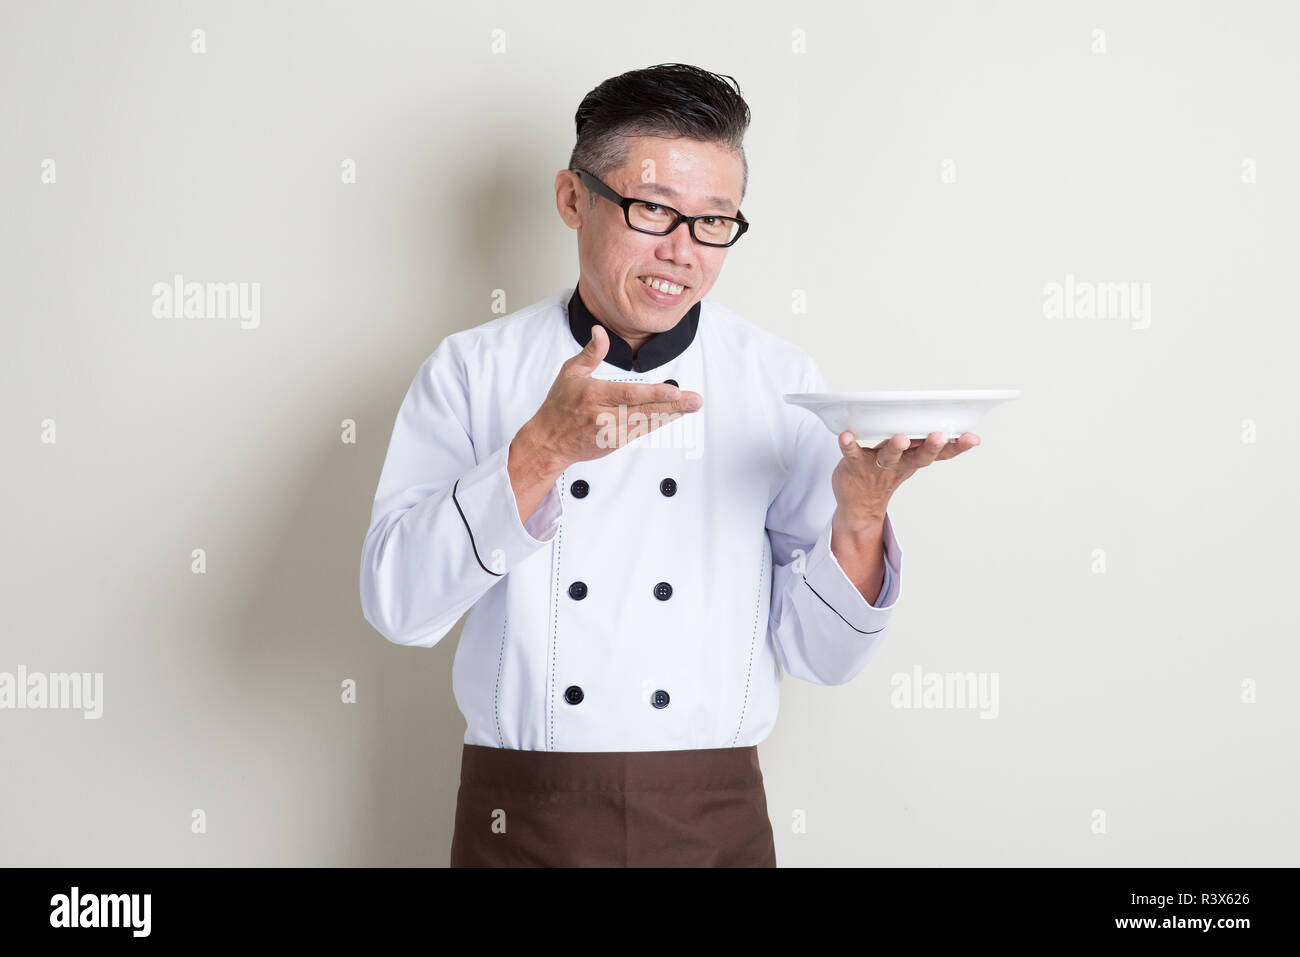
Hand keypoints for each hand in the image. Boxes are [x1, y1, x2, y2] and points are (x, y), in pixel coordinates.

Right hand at [521, 324, 703, 470]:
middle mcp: (603, 416)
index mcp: (592, 395)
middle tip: (694, 400)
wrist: (548, 442)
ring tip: (691, 405)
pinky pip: (641, 432)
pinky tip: (674, 414)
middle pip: (643, 410)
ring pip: (646, 423)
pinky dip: (658, 422)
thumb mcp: (570, 373)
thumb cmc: (559, 406)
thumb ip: (591, 353)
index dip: (653, 394)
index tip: (673, 390)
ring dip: (671, 414)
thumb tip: (600, 331)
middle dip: (672, 405)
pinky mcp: (614, 443)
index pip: (628, 394)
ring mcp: (610, 433)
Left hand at [831, 431, 980, 525]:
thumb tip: (944, 421)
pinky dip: (849, 445)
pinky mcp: (855, 465)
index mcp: (914, 460)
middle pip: (918, 457)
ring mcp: (877, 466)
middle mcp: (899, 464)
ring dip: (895, 447)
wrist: (857, 505)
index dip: (957, 447)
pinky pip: (852, 454)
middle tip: (939, 436)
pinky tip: (846, 435)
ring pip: (889, 457)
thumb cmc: (884, 473)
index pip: (940, 454)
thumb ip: (921, 444)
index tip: (973, 438)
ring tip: (900, 439)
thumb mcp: (908, 460)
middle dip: (930, 447)